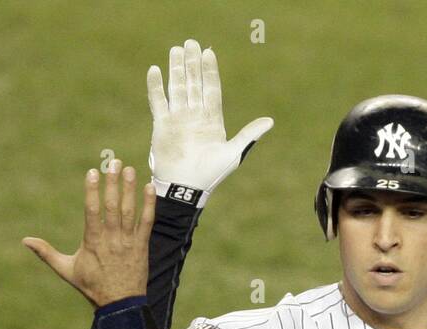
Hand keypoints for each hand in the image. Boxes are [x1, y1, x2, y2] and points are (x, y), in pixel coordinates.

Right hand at [23, 160, 154, 307]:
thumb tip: (24, 241)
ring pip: (130, 211)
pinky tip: (149, 187)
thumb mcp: (66, 270)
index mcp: (92, 242)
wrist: (120, 304)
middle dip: (113, 183)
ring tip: (130, 169)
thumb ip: (46, 253)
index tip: (92, 173)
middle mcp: (111, 239)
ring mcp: (128, 241)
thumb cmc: (91, 286)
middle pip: (112, 206)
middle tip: (114, 163)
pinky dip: (148, 204)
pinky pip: (147, 222)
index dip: (92, 191)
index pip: (92, 212)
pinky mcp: (142, 245)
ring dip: (130, 189)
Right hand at [147, 39, 272, 205]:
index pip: (212, 89)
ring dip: (176, 69)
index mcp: (212, 120)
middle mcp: (194, 116)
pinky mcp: (162, 125)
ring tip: (176, 49)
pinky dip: (156, 87)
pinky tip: (155, 70)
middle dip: (192, 63)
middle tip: (191, 43)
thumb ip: (249, 135)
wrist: (185, 188)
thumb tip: (270, 121)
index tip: (209, 52)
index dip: (210, 71)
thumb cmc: (211, 174)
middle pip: (194, 83)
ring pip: (177, 87)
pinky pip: (158, 101)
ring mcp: (178, 119)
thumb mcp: (234, 154)